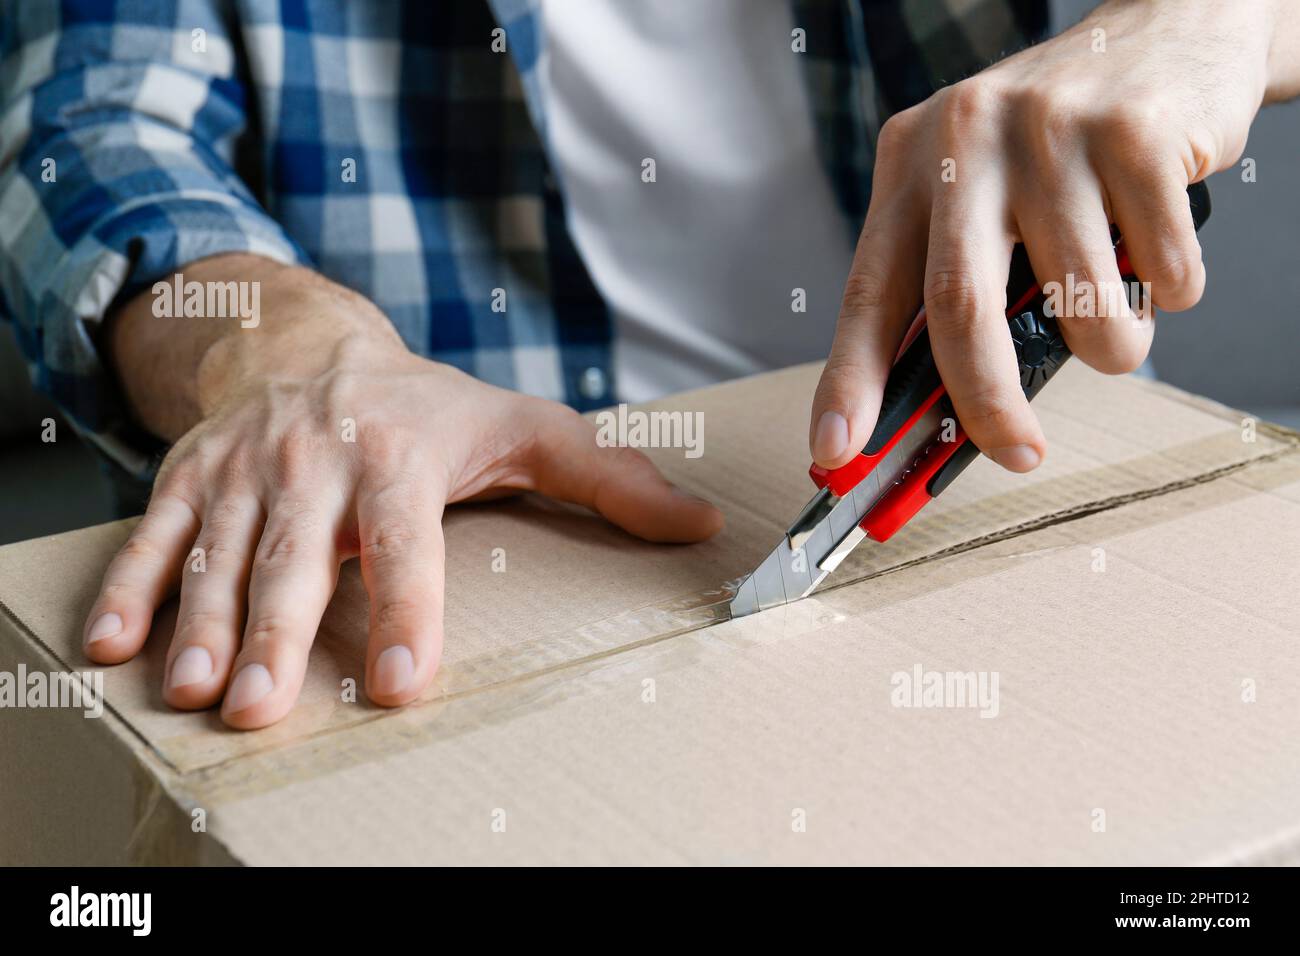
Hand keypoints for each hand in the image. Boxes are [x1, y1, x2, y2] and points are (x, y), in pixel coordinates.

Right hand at [83, 260, 722, 728]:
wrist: (308, 343)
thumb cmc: (426, 405)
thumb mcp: (520, 426)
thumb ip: (607, 476)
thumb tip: (698, 523)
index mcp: (398, 454)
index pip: (404, 540)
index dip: (402, 609)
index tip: (399, 680)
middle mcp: (315, 461)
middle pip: (296, 557)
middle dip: (277, 634)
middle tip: (265, 708)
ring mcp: (245, 469)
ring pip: (219, 554)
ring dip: (202, 624)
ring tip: (196, 693)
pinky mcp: (189, 476)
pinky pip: (154, 534)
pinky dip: (132, 586)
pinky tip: (116, 646)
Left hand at [811, 0, 1299, 472]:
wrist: (1167, 30)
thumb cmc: (1058, 146)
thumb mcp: (977, 194)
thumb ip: (953, 283)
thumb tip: (938, 412)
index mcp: (910, 166)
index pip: (869, 292)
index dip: (851, 381)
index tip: (836, 452)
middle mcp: (964, 141)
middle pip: (958, 306)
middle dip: (985, 402)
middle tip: (1017, 453)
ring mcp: (1049, 131)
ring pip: (1077, 303)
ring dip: (1112, 346)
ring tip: (1119, 321)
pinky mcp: (1135, 134)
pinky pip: (1160, 271)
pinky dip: (1169, 295)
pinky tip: (1157, 251)